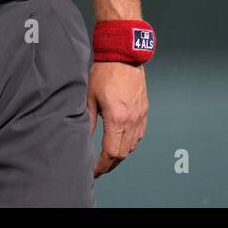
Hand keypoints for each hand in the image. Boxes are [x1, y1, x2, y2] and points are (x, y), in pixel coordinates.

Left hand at [86, 61, 147, 176]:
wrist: (124, 56)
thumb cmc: (105, 73)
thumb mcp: (90, 97)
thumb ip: (88, 121)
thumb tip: (83, 139)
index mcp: (117, 119)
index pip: (111, 152)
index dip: (102, 165)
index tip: (94, 171)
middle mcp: (132, 121)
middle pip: (123, 153)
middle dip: (110, 164)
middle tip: (99, 167)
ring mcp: (140, 117)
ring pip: (132, 146)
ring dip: (120, 155)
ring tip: (108, 158)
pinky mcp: (144, 111)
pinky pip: (139, 135)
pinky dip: (130, 144)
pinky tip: (121, 143)